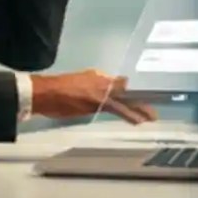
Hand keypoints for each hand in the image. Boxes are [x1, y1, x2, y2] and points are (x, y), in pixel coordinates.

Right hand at [30, 69, 157, 124]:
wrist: (44, 93)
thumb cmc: (56, 90)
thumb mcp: (78, 83)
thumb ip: (91, 86)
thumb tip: (100, 96)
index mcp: (97, 77)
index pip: (120, 84)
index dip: (131, 93)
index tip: (143, 98)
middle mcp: (101, 82)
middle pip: (126, 91)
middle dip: (141, 100)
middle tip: (153, 109)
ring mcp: (100, 92)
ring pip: (125, 100)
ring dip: (139, 108)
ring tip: (150, 116)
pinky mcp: (96, 103)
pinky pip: (117, 109)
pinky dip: (128, 114)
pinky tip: (137, 120)